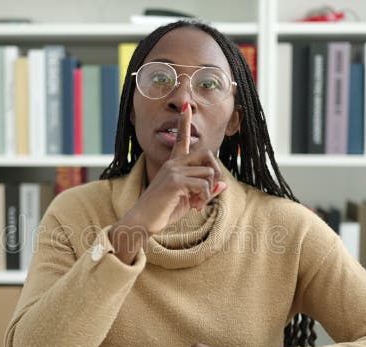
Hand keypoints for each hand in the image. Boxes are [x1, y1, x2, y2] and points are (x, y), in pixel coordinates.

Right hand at [109, 103, 226, 263]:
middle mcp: (173, 163)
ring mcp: (173, 170)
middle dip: (216, 173)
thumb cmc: (163, 212)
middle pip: (207, 155)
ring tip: (197, 204)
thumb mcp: (189, 200)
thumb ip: (204, 191)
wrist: (142, 222)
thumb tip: (223, 185)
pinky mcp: (175, 181)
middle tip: (209, 191)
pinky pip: (203, 184)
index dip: (184, 121)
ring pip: (208, 173)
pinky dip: (204, 197)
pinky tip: (194, 207)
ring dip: (208, 191)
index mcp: (173, 164)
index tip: (185, 105)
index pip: (181, 139)